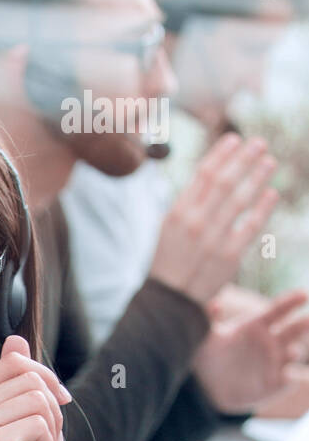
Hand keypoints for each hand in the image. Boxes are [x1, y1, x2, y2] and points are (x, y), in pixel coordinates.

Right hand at [0, 335, 70, 440]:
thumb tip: (15, 339)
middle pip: (30, 377)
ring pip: (38, 399)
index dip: (46, 383)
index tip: (51, 417)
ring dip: (52, 429)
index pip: (17, 361)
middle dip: (52, 409)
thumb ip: (17, 383)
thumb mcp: (21, 422)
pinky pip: (39, 422)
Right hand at [148, 134, 277, 307]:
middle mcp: (195, 223)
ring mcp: (213, 239)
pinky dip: (263, 208)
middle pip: (225, 181)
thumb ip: (188, 204)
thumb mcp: (167, 228)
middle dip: (244, 159)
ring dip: (258, 177)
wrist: (169, 301)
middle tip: (259, 143)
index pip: (203, 174)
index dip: (222, 153)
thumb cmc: (169, 262)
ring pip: (241, 199)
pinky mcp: (229, 256)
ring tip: (270, 162)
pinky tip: (272, 193)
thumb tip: (211, 175)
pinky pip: (251, 226)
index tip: (235, 139)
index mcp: (177, 213)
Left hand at [193, 289, 308, 413]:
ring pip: (293, 354)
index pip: (278, 309)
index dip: (291, 301)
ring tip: (291, 352)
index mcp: (257, 325)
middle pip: (293, 330)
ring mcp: (274, 363)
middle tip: (308, 320)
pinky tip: (288, 376)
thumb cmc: (208, 356)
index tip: (305, 294)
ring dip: (294, 352)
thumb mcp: (205, 337)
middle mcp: (270, 342)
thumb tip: (215, 303)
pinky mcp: (274, 384)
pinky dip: (291, 379)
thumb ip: (209, 318)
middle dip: (303, 324)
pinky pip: (288, 381)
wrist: (207, 388)